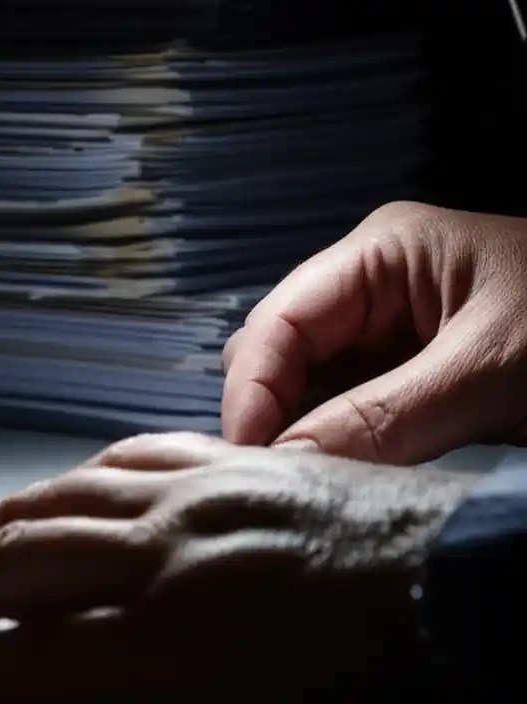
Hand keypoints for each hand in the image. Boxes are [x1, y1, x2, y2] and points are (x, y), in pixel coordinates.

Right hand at [0, 433, 473, 702]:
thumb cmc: (394, 667)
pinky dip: (39, 498)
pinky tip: (4, 516)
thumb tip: (32, 689)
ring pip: (32, 508)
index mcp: (188, 630)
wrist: (485, 574)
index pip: (14, 659)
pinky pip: (103, 467)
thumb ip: (126, 701)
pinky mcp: (214, 464)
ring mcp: (189, 494)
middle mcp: (171, 548)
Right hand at [222, 201, 526, 463]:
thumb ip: (386, 417)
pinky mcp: (412, 373)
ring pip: (307, 384)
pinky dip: (334, 442)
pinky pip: (347, 408)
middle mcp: (371, 285)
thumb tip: (287, 463)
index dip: (252, 389)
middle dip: (268, 409)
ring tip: (302, 482)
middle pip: (279, 349)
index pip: (280, 319)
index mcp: (382, 253)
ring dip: (298, 430)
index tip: (246, 459)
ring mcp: (390, 330)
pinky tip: (335, 474)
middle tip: (273, 478)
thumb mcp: (488, 370)